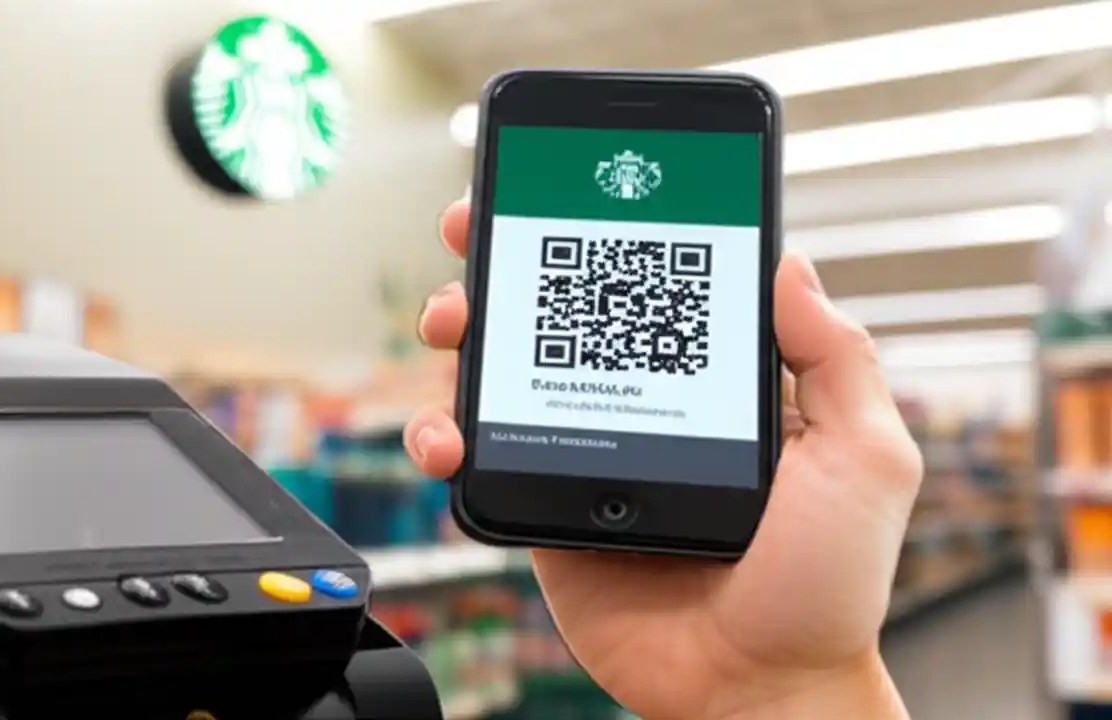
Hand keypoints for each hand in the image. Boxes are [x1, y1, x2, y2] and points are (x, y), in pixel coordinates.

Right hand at [404, 201, 919, 719]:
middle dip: (504, 265)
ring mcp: (588, 455)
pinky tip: (448, 437)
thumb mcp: (863, 457)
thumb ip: (835, 358)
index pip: (648, 288)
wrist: (758, 689)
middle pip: (558, 318)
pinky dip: (445, 437)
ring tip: (451, 326)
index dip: (599, 234)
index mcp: (710, 382)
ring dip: (462, 337)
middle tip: (469, 238)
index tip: (558, 190)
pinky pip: (482, 458)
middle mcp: (640, 406)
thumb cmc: (825, 584)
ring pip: (505, 375)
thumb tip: (788, 262)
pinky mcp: (545, 509)